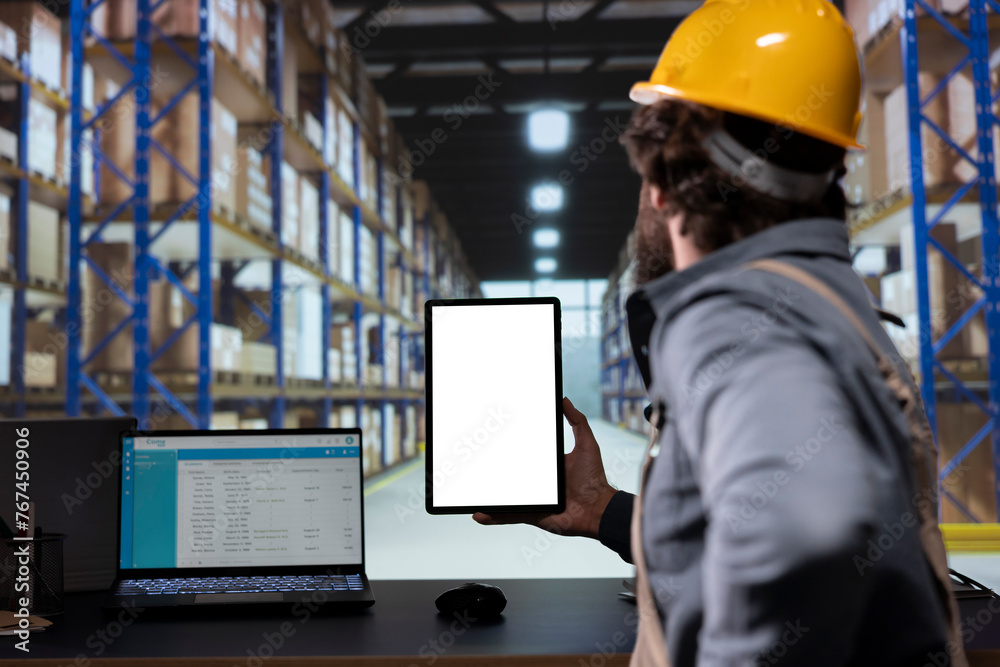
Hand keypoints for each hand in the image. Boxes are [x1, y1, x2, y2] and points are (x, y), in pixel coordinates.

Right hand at [473, 397, 617, 538]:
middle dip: (489, 468)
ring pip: (503, 495)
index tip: (492, 434)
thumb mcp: (586, 444)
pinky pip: (508, 515)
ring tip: (469, 488)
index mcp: (545, 465)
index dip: (506, 445)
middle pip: (507, 473)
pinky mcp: (530, 514)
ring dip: (486, 494)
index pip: (521, 452)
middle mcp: (536, 481)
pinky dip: (493, 516)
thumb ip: (577, 421)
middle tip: (471, 458)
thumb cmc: (594, 478)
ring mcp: (531, 498)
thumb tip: (564, 399)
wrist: (598, 509)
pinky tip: (478, 514)